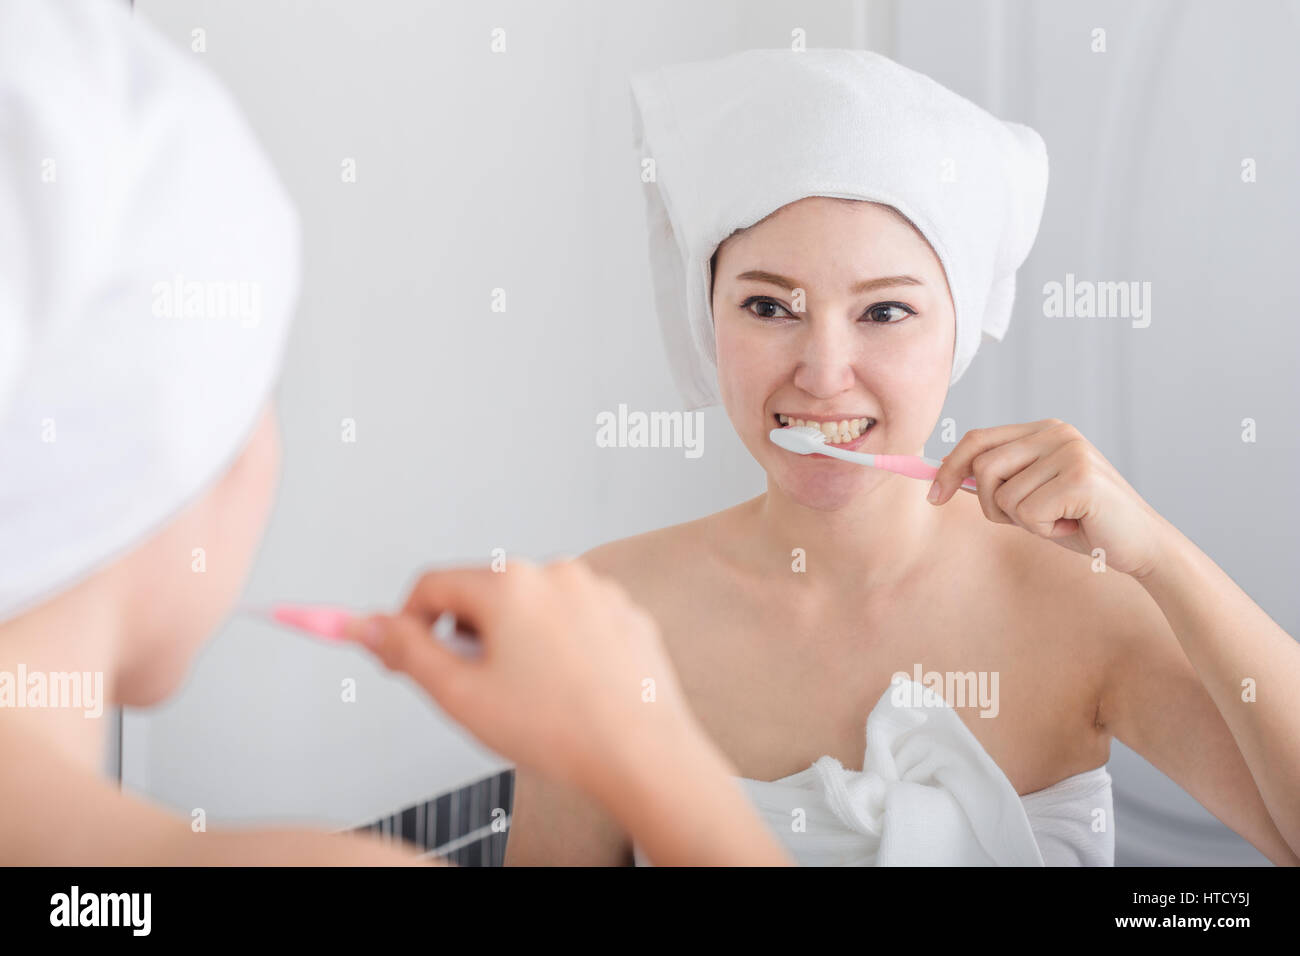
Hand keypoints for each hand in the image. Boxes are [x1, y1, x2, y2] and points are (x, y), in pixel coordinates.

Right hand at [344, 559, 700, 792]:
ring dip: (516, 643)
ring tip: (531, 697)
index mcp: (508, 584)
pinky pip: (573, 623)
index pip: (431, 586)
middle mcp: (555, 573)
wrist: (641, 754)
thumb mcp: (459, 695)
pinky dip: (560, 649)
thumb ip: (405, 652)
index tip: (404, 655)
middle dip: (468, 638)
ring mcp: (596, 591)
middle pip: (483, 596)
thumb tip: (366, 627)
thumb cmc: (561, 730)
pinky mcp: (625, 613)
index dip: (406, 623)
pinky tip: (568, 691)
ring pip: (531, 611)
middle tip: (476, 690)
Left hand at [928, 419, 1169, 577]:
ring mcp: (1070, 451)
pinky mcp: (1080, 478)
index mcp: (1044, 430)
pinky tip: (1072, 527)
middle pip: (983, 466)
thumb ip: (998, 482)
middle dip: (991, 504)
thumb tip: (947, 475)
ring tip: (1059, 520)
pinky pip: (1027, 513)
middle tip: (1028, 520)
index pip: (978, 438)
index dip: (949, 467)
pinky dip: (1044, 531)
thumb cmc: (1083, 522)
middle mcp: (1057, 432)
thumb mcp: (1032, 496)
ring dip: (1024, 521)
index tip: (934, 496)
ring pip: (1003, 495)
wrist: (1140, 545)